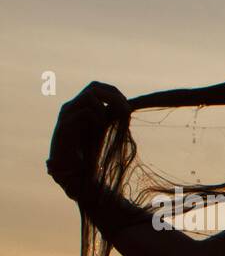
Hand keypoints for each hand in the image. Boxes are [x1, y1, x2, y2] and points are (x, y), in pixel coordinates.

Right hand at [47, 82, 129, 201]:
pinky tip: (101, 127)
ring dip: (106, 107)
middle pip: (94, 87)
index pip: (97, 87)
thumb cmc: (88, 151)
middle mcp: (72, 106)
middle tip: (126, 109)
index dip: (114, 92)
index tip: (128, 104)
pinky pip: (83, 113)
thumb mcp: (103, 129)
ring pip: (89, 96)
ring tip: (112, 121)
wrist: (72, 169)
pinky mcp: (64, 126)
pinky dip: (97, 117)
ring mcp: (67, 115)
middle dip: (113, 96)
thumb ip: (111, 116)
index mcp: (80, 105)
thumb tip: (129, 107)